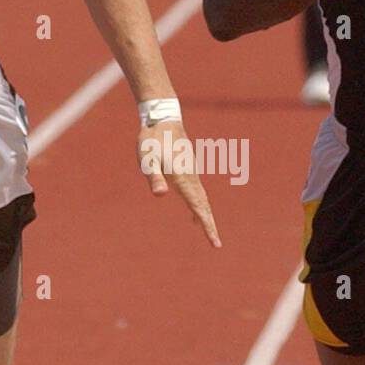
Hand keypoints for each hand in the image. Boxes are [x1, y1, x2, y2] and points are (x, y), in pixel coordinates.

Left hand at [136, 120, 221, 245]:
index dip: (206, 225)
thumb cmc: (152, 139)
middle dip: (210, 225)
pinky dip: (199, 207)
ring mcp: (192, 174)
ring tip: (209, 234)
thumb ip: (154, 176)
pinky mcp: (188, 171)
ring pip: (202, 200)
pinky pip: (197, 194)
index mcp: (183, 178)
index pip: (198, 207)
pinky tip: (193, 216)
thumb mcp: (148, 158)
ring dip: (206, 217)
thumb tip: (160, 195)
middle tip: (216, 244)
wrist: (163, 119)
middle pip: (204, 206)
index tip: (214, 242)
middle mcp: (192, 178)